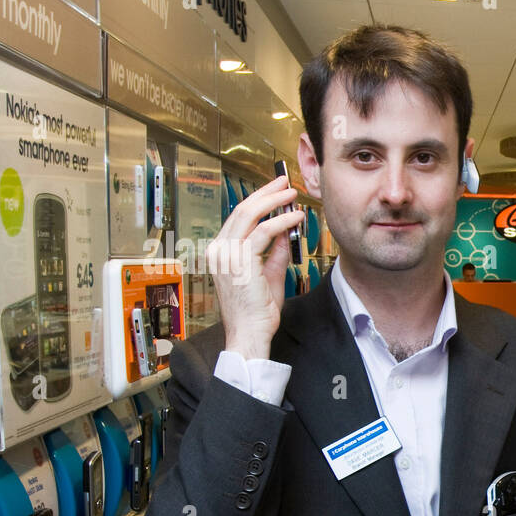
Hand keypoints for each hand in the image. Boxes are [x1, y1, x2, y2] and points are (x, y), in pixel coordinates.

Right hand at [205, 175, 305, 360]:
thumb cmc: (257, 312)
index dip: (258, 201)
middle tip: (284, 182)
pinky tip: (296, 217)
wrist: (249, 333)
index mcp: (221, 252)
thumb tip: (286, 233)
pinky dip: (282, 221)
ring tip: (292, 194)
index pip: (239, 218)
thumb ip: (275, 254)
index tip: (275, 192)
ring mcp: (227, 254)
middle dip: (266, 193)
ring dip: (275, 202)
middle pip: (242, 210)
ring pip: (250, 215)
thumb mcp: (269, 276)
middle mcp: (219, 250)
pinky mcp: (241, 261)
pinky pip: (264, 232)